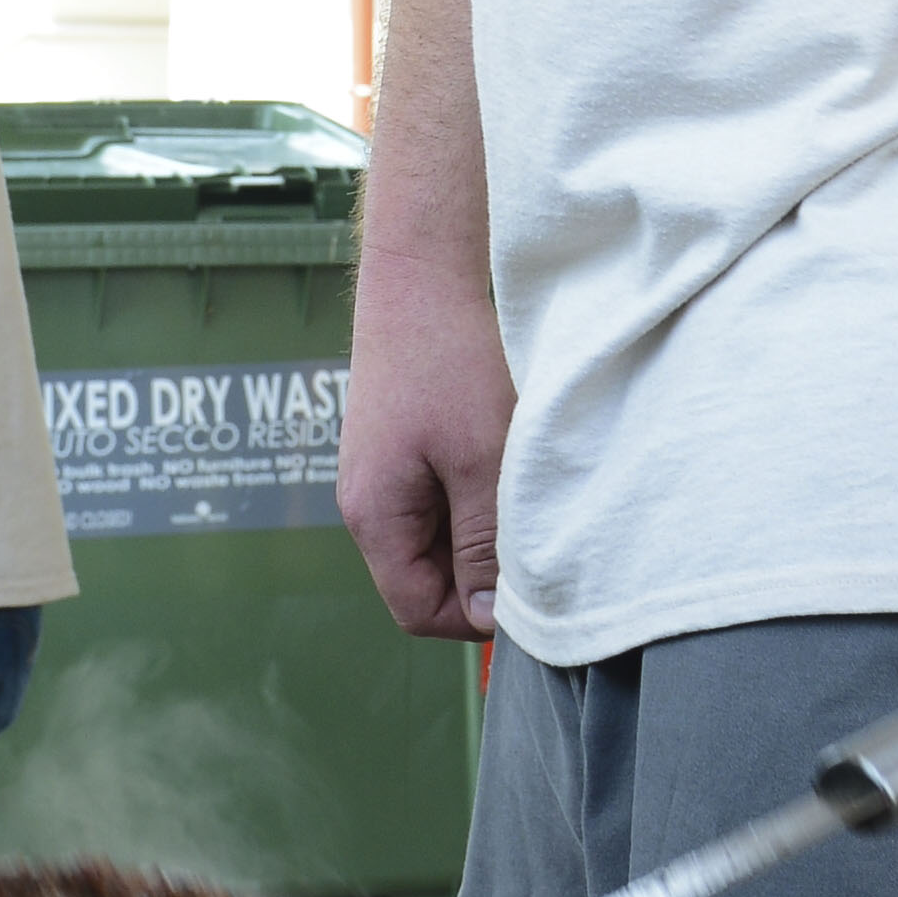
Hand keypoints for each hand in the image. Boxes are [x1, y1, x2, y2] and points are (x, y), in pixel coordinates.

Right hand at [339, 252, 514, 640]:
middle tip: (528, 530)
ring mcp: (382, 480)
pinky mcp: (400, 455)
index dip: (474, 615)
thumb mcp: (480, 461)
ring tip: (513, 486)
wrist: (419, 280)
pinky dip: (474, 498)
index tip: (525, 586)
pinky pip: (439, 505)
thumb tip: (489, 614)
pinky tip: (499, 462)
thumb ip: (482, 543)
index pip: (417, 610)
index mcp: (374, 517)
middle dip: (480, 571)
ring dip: (481, 530)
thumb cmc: (446, 362)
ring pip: (438, 542)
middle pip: (426, 580)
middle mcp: (368, 506)